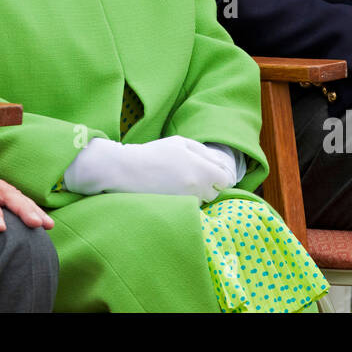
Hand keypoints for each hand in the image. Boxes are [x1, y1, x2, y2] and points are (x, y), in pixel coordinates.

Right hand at [63, 135, 236, 202]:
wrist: (126, 170)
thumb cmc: (154, 153)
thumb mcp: (180, 143)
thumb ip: (204, 152)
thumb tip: (220, 164)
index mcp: (201, 167)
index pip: (225, 179)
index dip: (219, 176)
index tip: (211, 174)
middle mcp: (197, 186)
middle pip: (215, 193)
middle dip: (208, 187)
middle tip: (191, 178)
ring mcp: (186, 200)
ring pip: (202, 201)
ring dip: (197, 195)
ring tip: (178, 184)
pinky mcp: (176, 209)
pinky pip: (190, 208)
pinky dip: (185, 202)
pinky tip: (172, 192)